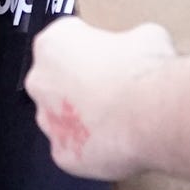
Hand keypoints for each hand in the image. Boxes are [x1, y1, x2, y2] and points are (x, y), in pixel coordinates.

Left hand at [25, 18, 175, 182]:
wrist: (149, 116)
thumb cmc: (143, 73)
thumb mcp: (147, 36)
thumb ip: (130, 41)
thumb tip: (139, 48)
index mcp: (53, 44)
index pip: (66, 40)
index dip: (93, 48)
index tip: (111, 56)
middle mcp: (40, 81)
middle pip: (56, 80)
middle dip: (81, 84)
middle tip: (115, 88)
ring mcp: (48, 120)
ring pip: (61, 118)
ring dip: (82, 118)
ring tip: (118, 118)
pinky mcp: (62, 154)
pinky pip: (74, 150)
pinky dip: (92, 149)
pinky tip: (116, 142)